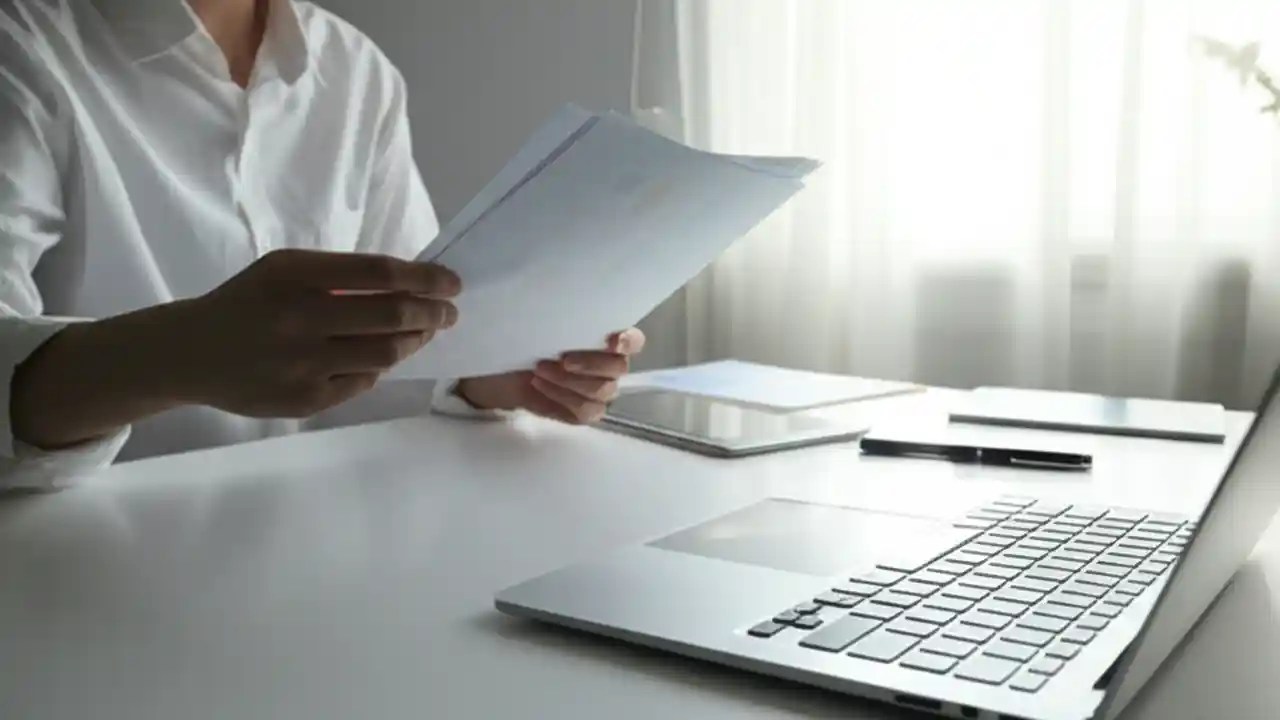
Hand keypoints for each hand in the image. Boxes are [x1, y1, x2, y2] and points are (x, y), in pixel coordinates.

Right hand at [176, 249, 460, 416]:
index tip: (451, 282)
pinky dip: (379, 366)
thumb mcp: (285, 270)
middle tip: (449, 312)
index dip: (425, 278)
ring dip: (415, 341)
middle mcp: (301, 318)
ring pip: (384, 353)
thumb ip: (340, 274)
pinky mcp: (305, 399)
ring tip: (424, 333)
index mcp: (297, 275)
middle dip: (433, 313)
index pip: (381, 274)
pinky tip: (380, 356)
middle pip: (393, 316)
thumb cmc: (249, 302)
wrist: (191, 352)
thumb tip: (410, 283)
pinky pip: (363, 381)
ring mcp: (304, 363)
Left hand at [455, 328, 644, 423]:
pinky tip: (540, 386)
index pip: (635, 341)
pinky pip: (586, 411)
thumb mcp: (534, 319)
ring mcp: (598, 391)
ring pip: (603, 391)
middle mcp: (609, 365)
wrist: (499, 370)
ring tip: (540, 370)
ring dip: (570, 382)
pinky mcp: (583, 412)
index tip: (611, 340)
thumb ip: (553, 313)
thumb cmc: (522, 339)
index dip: (628, 341)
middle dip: (591, 363)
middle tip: (562, 359)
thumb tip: (548, 299)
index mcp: (606, 338)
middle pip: (619, 368)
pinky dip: (562, 398)